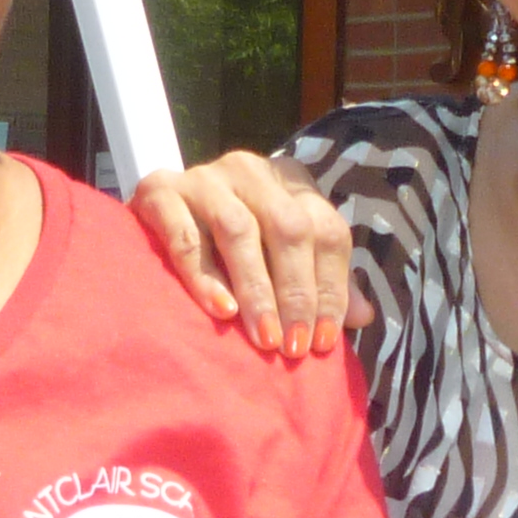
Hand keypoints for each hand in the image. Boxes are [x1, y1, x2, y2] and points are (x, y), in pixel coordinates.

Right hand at [127, 152, 353, 357]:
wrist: (152, 218)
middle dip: (296, 293)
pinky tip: (222, 310)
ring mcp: (204, 177)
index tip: (324, 340)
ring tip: (266, 338)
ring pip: (239, 230)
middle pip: (288, 228)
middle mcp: (250, 170)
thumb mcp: (282, 258)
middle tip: (293, 347)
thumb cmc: (230, 249)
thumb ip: (323, 283)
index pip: (326, 231)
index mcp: (290, 181)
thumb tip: (365, 317)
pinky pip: (185, 237)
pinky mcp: (159, 191)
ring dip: (257, 290)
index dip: (331, 288)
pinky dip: (205, 277)